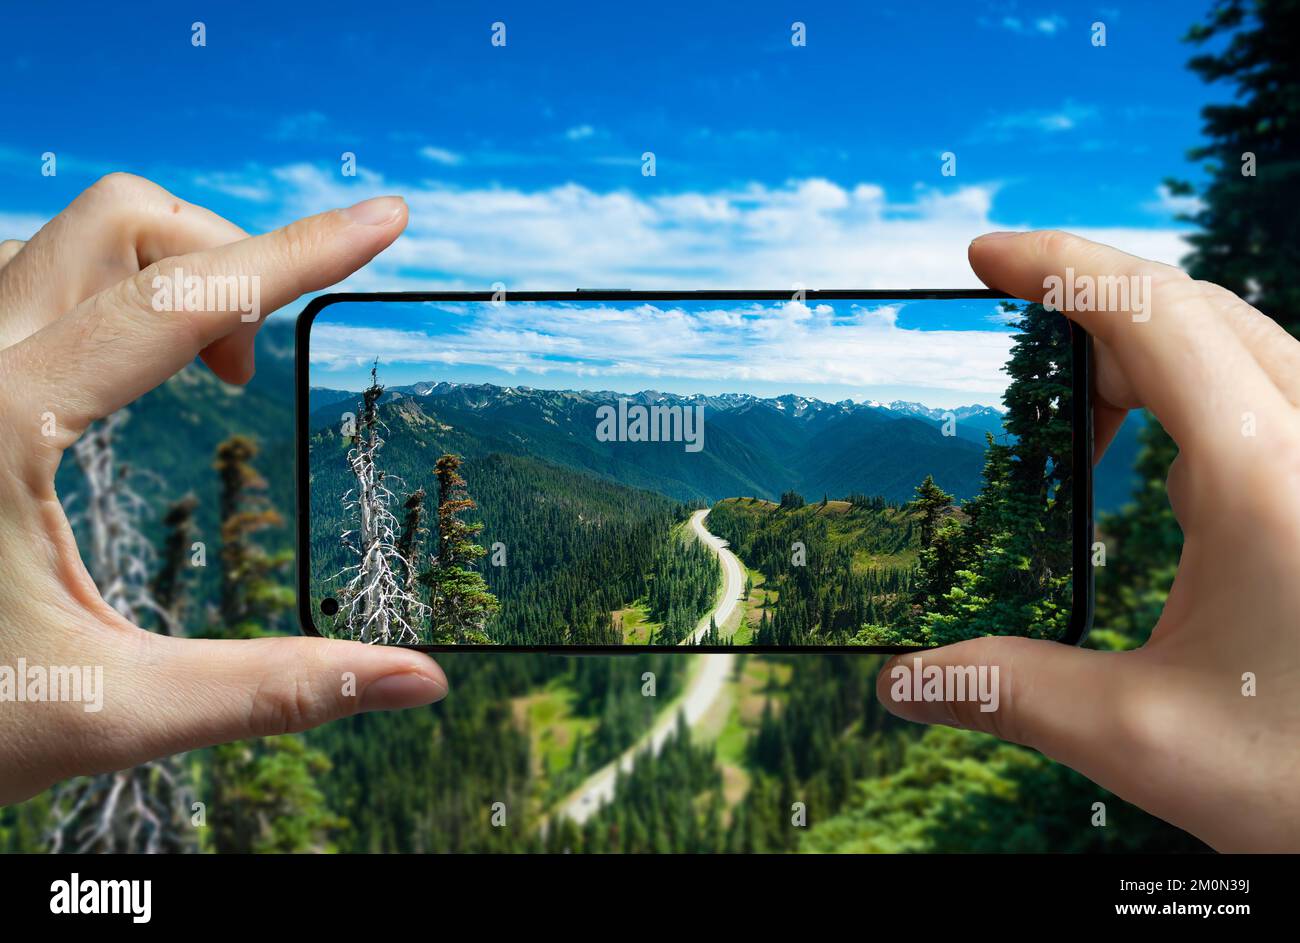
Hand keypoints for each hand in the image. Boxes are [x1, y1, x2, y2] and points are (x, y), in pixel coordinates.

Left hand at [0, 173, 447, 806]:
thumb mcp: (110, 711)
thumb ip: (274, 691)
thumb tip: (421, 683)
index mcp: (3, 422)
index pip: (183, 300)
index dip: (302, 255)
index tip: (385, 221)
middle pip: (119, 223)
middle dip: (225, 261)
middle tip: (254, 372)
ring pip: (69, 241)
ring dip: (168, 277)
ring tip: (213, 375)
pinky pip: (34, 284)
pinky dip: (113, 300)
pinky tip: (130, 377)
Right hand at [878, 230, 1299, 851]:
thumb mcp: (1145, 738)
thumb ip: (1009, 692)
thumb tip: (904, 684)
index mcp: (1261, 475)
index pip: (1146, 310)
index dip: (1055, 264)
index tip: (983, 258)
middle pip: (1193, 312)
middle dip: (1091, 317)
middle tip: (1015, 363)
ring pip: (1236, 349)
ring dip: (1148, 364)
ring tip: (1082, 435)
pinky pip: (1266, 396)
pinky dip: (1194, 403)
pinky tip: (1159, 479)